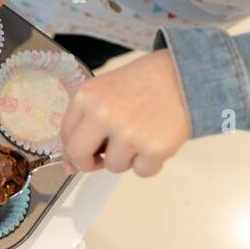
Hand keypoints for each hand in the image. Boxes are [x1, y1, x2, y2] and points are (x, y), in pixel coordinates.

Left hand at [61, 50, 190, 176]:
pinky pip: (142, 172)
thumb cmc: (143, 83)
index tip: (81, 154)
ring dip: (126, 158)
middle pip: (79, 155)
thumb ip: (84, 122)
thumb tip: (69, 165)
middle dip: (88, 163)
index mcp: (86, 97)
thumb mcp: (104, 91)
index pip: (65, 135)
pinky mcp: (154, 149)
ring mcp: (128, 133)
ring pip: (114, 167)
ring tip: (140, 136)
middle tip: (101, 159)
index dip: (73, 149)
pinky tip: (155, 140)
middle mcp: (103, 115)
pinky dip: (149, 163)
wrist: (183, 76)